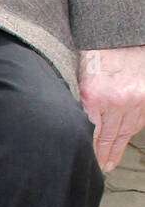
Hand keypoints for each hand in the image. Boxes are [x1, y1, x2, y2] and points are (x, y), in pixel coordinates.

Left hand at [78, 46, 144, 171]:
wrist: (119, 38)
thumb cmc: (94, 54)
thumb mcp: (77, 76)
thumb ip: (77, 100)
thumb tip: (69, 122)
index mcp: (93, 96)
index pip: (89, 131)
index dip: (87, 148)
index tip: (84, 160)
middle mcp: (115, 102)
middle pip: (107, 137)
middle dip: (101, 155)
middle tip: (96, 168)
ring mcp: (134, 101)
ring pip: (124, 133)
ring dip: (115, 149)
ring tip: (108, 162)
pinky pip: (136, 123)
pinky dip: (128, 134)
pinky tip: (121, 143)